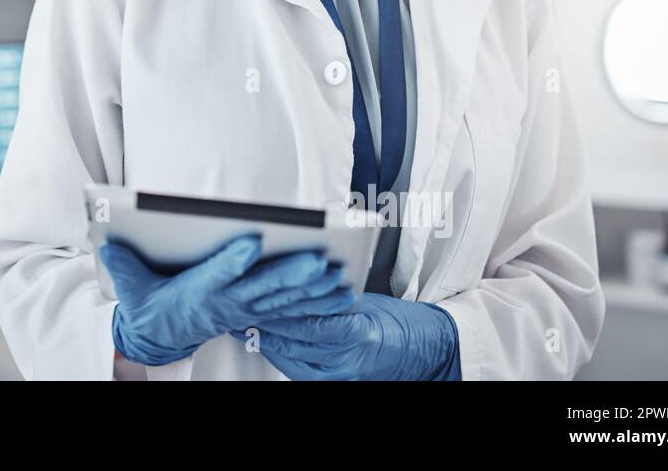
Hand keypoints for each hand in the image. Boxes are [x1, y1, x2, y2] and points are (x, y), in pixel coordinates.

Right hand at [100, 235, 354, 366]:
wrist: (160, 336)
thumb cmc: (150, 305)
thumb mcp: (131, 288)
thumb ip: (124, 266)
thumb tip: (107, 245)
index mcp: (197, 292)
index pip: (217, 276)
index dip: (234, 261)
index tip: (251, 242)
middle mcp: (226, 302)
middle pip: (262, 288)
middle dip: (291, 275)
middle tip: (316, 260)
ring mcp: (244, 308)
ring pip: (283, 299)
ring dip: (312, 289)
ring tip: (337, 274)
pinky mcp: (256, 311)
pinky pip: (292, 308)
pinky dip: (318, 302)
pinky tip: (341, 292)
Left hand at [235, 293, 461, 380]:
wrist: (428, 349)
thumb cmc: (402, 321)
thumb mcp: (366, 301)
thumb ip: (331, 298)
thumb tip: (298, 284)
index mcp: (357, 333)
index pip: (306, 322)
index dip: (276, 310)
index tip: (254, 297)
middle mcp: (347, 359)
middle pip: (293, 343)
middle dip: (263, 326)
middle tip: (239, 309)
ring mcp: (343, 375)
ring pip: (293, 359)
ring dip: (268, 342)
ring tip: (246, 325)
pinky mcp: (340, 382)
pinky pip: (302, 371)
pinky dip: (284, 355)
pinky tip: (270, 344)